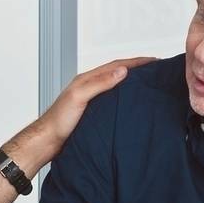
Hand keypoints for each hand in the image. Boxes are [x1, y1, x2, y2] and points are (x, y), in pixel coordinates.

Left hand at [35, 56, 156, 149]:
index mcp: (87, 79)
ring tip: (147, 83)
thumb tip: (122, 71)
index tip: (153, 61)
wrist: (48, 141)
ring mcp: (92, 99)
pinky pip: (113, 100)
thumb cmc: (59, 121)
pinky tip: (131, 103)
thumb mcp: (79, 97)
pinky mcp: (93, 112)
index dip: (136, 62)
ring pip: (116, 86)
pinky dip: (125, 97)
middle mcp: (90, 87)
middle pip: (117, 72)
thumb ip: (99, 83)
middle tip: (155, 69)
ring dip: (132, 82)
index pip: (116, 65)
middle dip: (137, 69)